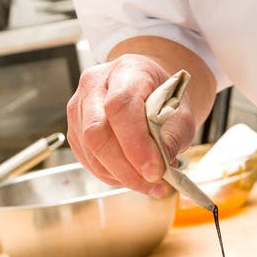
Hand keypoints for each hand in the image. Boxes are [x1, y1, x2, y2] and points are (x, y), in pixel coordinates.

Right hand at [67, 54, 195, 196]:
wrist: (149, 89)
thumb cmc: (165, 100)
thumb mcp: (181, 115)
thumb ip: (171, 140)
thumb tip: (157, 171)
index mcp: (126, 70)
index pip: (120, 106)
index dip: (136, 144)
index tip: (155, 171)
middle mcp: (94, 85)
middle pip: (97, 132)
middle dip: (126, 168)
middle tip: (154, 185)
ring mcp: (79, 108)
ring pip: (90, 151)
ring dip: (121, 176)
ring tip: (149, 183)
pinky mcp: (75, 131)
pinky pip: (88, 161)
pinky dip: (112, 176)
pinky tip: (133, 176)